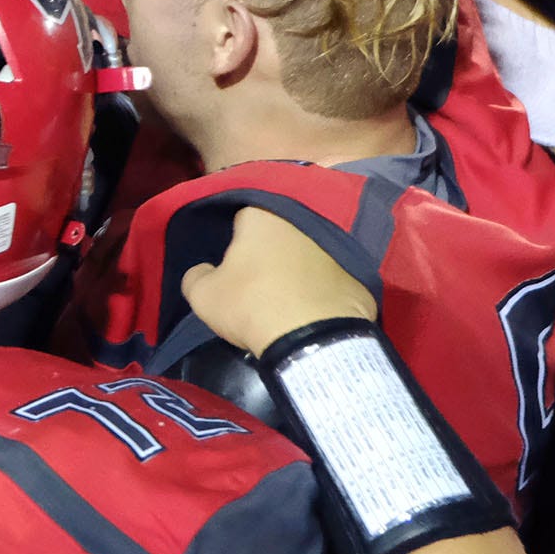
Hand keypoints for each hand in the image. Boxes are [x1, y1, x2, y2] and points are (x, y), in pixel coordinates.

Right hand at [179, 208, 373, 356]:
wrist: (312, 339)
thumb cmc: (252, 305)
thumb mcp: (203, 295)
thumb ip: (197, 275)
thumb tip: (203, 270)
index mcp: (262, 214)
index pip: (240, 217)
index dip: (234, 241)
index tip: (233, 263)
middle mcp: (302, 218)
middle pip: (278, 231)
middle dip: (269, 249)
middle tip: (259, 278)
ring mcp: (335, 242)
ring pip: (308, 249)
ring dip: (298, 264)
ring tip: (288, 293)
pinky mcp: (358, 270)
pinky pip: (333, 272)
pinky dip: (324, 283)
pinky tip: (315, 304)